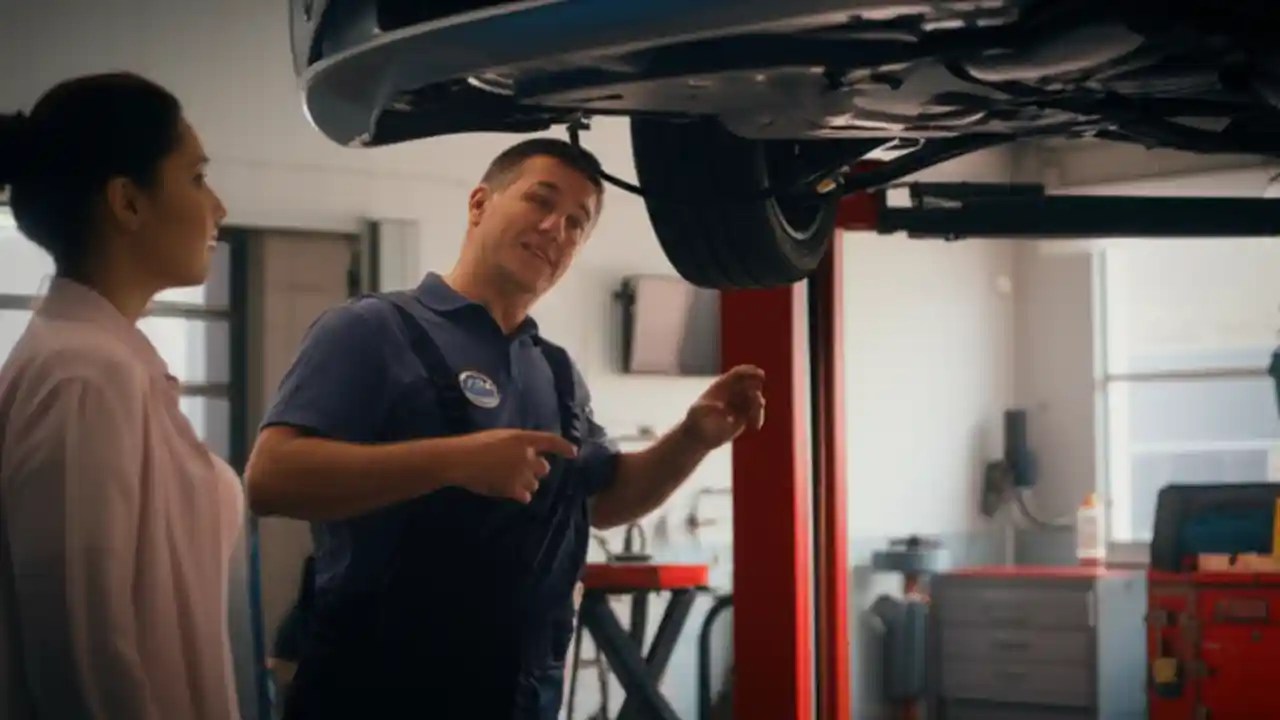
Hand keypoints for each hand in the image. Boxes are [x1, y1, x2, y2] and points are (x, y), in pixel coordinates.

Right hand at [448, 429, 577, 502]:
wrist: (461, 460)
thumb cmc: (476, 444)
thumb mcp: (500, 436)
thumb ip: (517, 443)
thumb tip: (526, 452)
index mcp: (523, 439)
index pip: (551, 441)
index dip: (564, 447)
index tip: (574, 453)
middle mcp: (527, 456)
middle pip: (544, 468)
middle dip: (536, 470)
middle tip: (522, 470)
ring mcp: (522, 473)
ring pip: (535, 484)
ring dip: (527, 483)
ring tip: (510, 481)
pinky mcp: (513, 489)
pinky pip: (525, 496)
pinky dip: (519, 495)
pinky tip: (509, 491)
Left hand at [681, 365, 765, 450]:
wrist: (698, 435)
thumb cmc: (694, 420)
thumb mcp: (697, 412)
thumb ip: (707, 408)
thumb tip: (721, 407)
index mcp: (722, 385)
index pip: (739, 373)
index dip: (750, 371)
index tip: (760, 374)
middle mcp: (733, 392)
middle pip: (750, 385)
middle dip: (756, 391)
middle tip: (757, 401)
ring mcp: (739, 404)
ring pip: (756, 400)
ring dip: (758, 406)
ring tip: (754, 418)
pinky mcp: (743, 417)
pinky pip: (756, 414)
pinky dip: (758, 418)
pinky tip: (755, 426)